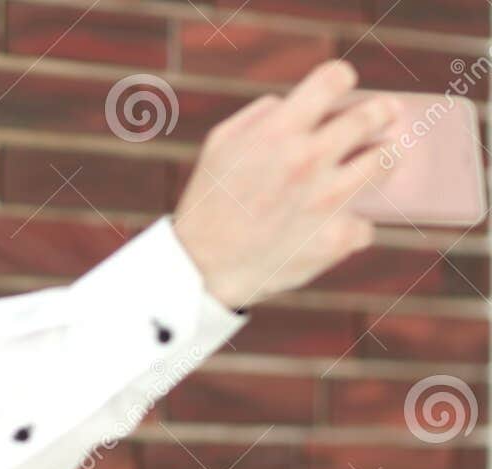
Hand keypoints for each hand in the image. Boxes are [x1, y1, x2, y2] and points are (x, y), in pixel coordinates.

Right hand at [173, 59, 401, 310]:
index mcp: (278, 131)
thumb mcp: (219, 145)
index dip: (341, 79)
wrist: (202, 269)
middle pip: (372, 116)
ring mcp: (327, 200)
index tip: (344, 89)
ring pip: (385, 163)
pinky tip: (333, 229)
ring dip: (385, 158)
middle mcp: (308, 159)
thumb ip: (261, 116)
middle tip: (386, 114)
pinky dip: (350, 226)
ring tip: (378, 161)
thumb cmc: (209, 203)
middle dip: (383, 111)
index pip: (334, 79)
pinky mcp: (336, 238)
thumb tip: (295, 104)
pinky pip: (364, 224)